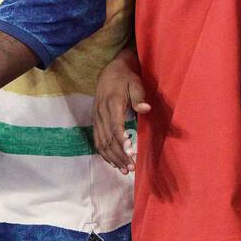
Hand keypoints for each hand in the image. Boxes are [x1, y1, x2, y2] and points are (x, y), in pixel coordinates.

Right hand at [93, 52, 149, 172]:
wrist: (110, 71)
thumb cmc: (127, 78)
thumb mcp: (136, 83)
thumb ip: (139, 97)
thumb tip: (146, 109)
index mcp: (112, 103)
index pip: (115, 126)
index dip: (122, 142)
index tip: (130, 154)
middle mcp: (101, 112)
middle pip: (108, 138)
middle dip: (119, 155)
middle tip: (131, 168)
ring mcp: (96, 117)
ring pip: (101, 142)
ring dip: (112, 158)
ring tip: (124, 170)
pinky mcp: (95, 121)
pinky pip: (97, 140)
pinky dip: (103, 153)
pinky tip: (112, 162)